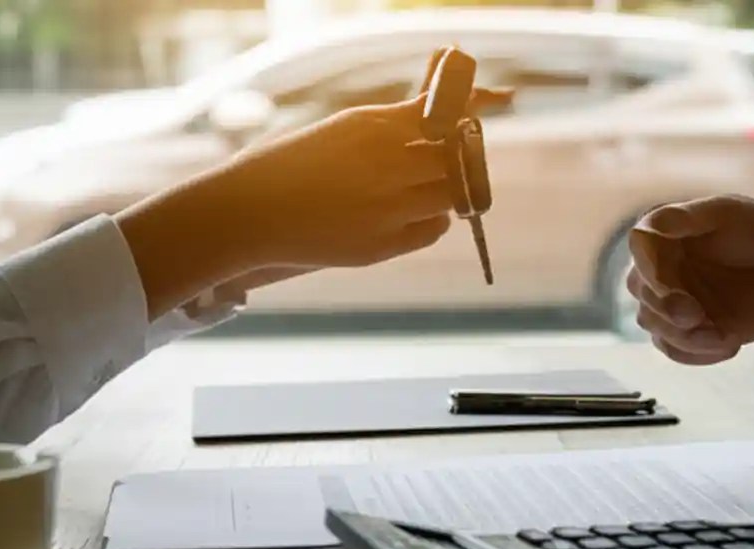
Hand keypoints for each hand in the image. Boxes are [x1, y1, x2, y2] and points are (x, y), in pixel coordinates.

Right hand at [119, 89, 501, 317]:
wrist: (251, 212)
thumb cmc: (296, 163)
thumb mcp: (345, 129)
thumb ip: (396, 121)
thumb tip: (443, 106)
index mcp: (373, 127)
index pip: (445, 114)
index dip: (476, 107)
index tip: (503, 98)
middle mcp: (384, 166)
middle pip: (454, 157)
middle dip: (459, 154)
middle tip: (454, 154)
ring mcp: (385, 208)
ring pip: (448, 195)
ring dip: (446, 188)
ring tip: (420, 186)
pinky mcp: (381, 245)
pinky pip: (434, 230)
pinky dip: (434, 221)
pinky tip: (411, 213)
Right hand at [625, 195, 753, 364]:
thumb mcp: (727, 213)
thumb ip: (685, 218)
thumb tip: (644, 230)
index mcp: (666, 235)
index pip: (640, 248)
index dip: (648, 268)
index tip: (663, 283)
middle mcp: (662, 269)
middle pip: (641, 290)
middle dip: (665, 307)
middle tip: (695, 315)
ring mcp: (672, 302)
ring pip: (653, 324)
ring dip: (683, 335)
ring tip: (723, 336)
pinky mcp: (688, 331)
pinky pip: (673, 350)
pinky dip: (696, 353)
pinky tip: (728, 344)